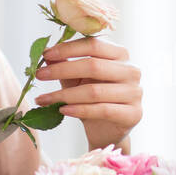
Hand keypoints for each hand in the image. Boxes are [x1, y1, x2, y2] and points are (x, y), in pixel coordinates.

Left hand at [32, 36, 142, 150]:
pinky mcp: (133, 114)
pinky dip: (79, 110)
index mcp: (121, 55)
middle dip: (62, 69)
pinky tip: (62, 110)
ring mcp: (135, 93)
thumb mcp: (77, 79)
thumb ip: (66, 65)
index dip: (68, 49)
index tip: (45, 55)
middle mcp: (132, 71)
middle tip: (39, 75)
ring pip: (95, 91)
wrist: (106, 130)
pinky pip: (102, 110)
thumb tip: (46, 54)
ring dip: (64, 95)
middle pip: (94, 66)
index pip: (94, 44)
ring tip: (43, 99)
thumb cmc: (92, 99)